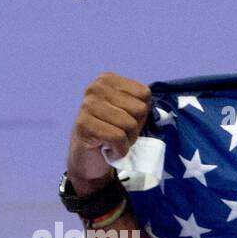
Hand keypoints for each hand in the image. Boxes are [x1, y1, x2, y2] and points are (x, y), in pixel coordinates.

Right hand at [66, 72, 152, 195]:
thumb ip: (142, 105)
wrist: (89, 157)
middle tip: (121, 133)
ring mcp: (87, 105)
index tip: (128, 120)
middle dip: (135, 128)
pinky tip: (109, 149)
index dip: (142, 114)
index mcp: (109, 80)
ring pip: (129, 124)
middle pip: (139, 109)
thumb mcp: (131, 114)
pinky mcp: (83, 125)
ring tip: (115, 141)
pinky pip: (117, 138)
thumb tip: (153, 110)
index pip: (145, 94)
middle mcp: (96, 88)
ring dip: (127, 140)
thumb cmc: (114, 132)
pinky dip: (119, 150)